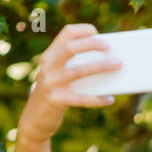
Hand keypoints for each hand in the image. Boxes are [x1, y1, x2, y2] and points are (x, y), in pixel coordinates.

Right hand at [16, 24, 120, 143]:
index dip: (83, 30)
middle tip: (109, 48)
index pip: (66, 34)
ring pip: (78, 71)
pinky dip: (98, 99)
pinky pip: (82, 98)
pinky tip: (110, 99)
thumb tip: (107, 63)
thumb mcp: (59, 77)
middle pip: (70, 48)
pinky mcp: (56, 100)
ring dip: (101, 67)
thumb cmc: (55, 96)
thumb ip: (74, 68)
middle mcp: (48, 67)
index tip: (97, 33)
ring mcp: (50, 83)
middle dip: (91, 44)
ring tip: (117, 65)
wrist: (34, 120)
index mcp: (50, 56)